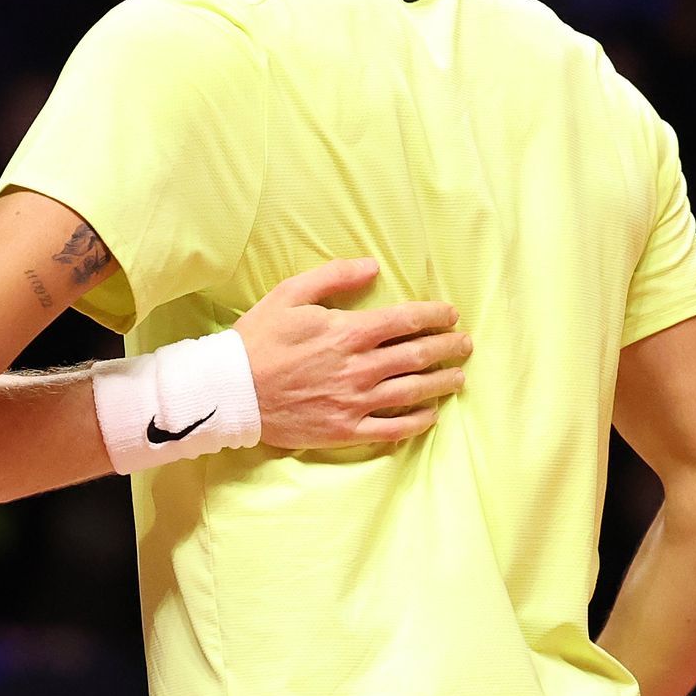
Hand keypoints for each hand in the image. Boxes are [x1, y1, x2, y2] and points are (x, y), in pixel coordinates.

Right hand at [236, 258, 467, 450]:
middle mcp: (359, 368)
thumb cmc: (258, 339)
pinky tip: (431, 414)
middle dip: (448, 347)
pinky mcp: (345, 430)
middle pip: (418, 355)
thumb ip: (333, 277)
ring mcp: (354, 402)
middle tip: (465, 343)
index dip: (434, 316)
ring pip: (413, 391)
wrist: (230, 390)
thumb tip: (372, 266)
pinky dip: (417, 421)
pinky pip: (392, 428)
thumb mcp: (289, 294)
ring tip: (459, 376)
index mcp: (348, 332)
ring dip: (442, 382)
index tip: (450, 314)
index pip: (406, 320)